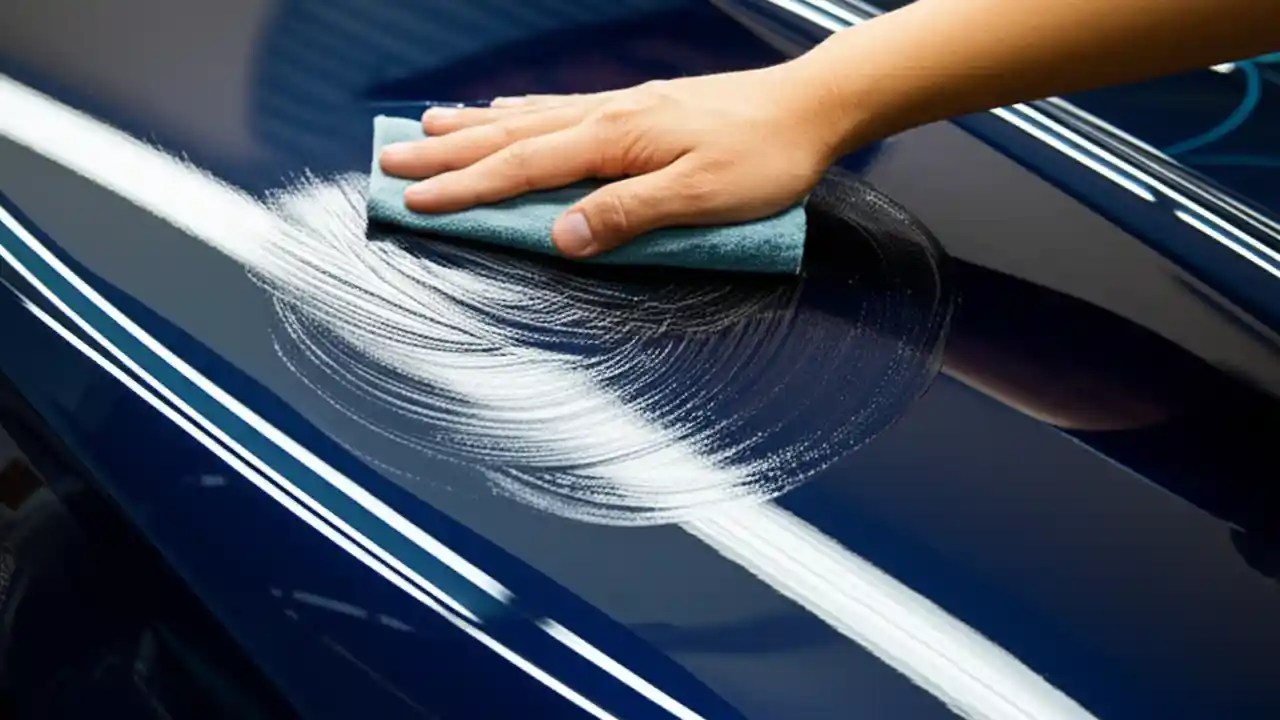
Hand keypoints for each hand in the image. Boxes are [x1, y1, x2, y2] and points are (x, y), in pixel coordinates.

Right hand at [378, 64, 851, 258]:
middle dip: (447, 155)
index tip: (413, 201)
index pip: (521, 168)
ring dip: (473, 127)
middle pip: (508, 136)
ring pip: (527, 117)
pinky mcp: (638, 108)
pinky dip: (519, 112)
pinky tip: (507, 112)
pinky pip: (558, 108)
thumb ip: (627, 216)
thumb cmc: (763, 157)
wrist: (808, 108)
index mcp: (614, 140)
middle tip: (391, 163)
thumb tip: (561, 236)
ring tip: (427, 129)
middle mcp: (606, 117)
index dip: (464, 189)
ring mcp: (620, 108)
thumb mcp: (699, 197)